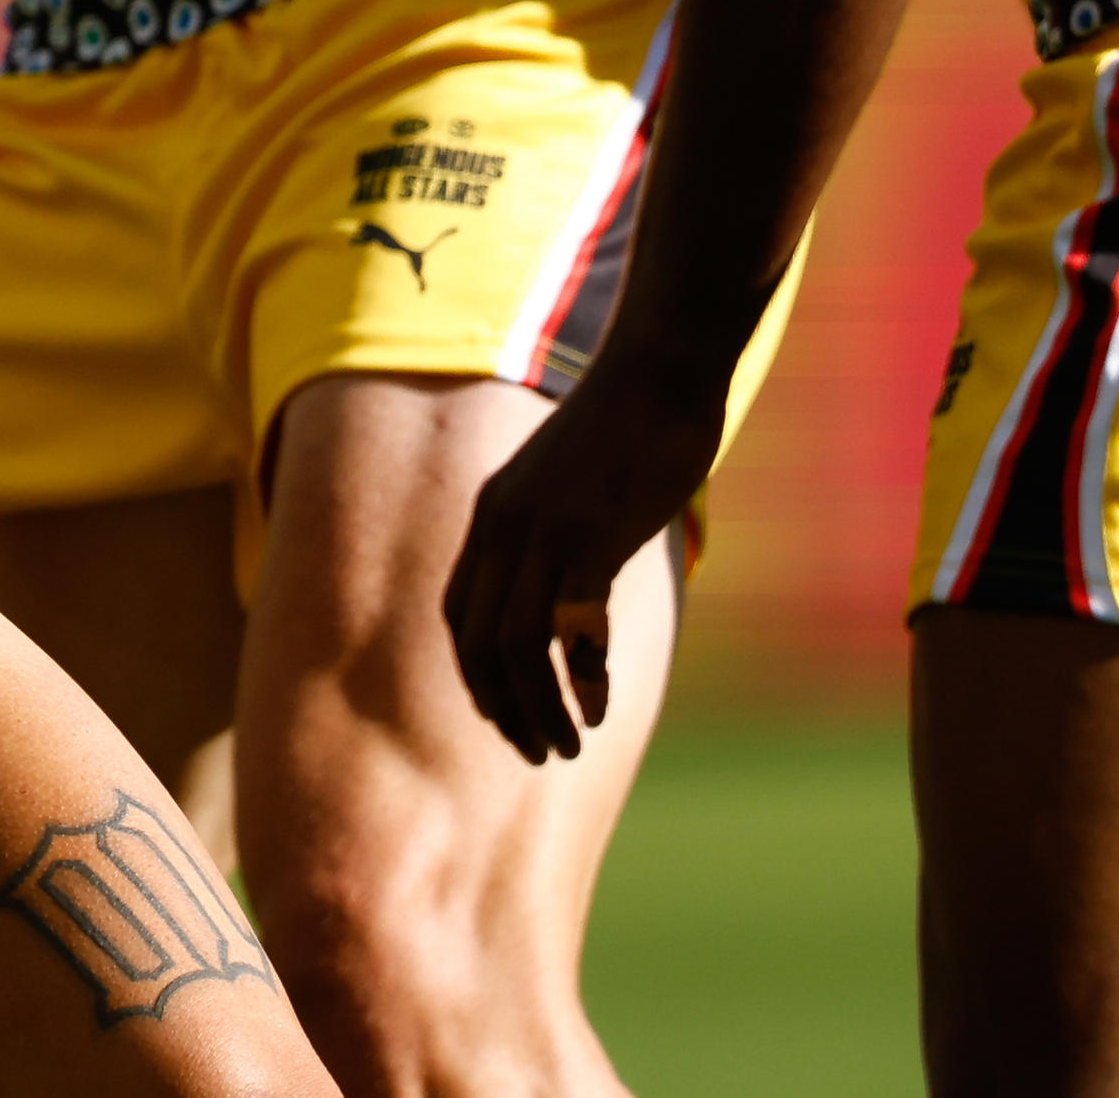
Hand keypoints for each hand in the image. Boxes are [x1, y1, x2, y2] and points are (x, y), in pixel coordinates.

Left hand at [443, 358, 726, 762]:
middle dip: (503, 708)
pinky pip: (571, 626)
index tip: (508, 715)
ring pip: (516, 646)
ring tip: (569, 746)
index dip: (477, 674)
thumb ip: (560, 527)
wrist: (659, 367)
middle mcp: (504, 526)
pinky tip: (600, 705)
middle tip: (539, 750)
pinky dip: (580, 678)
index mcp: (494, 514)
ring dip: (539, 708)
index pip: (459, 614)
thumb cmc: (630, 422)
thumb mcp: (572, 480)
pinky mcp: (590, 535)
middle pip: (478, 641)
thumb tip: (574, 579)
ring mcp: (544, 531)